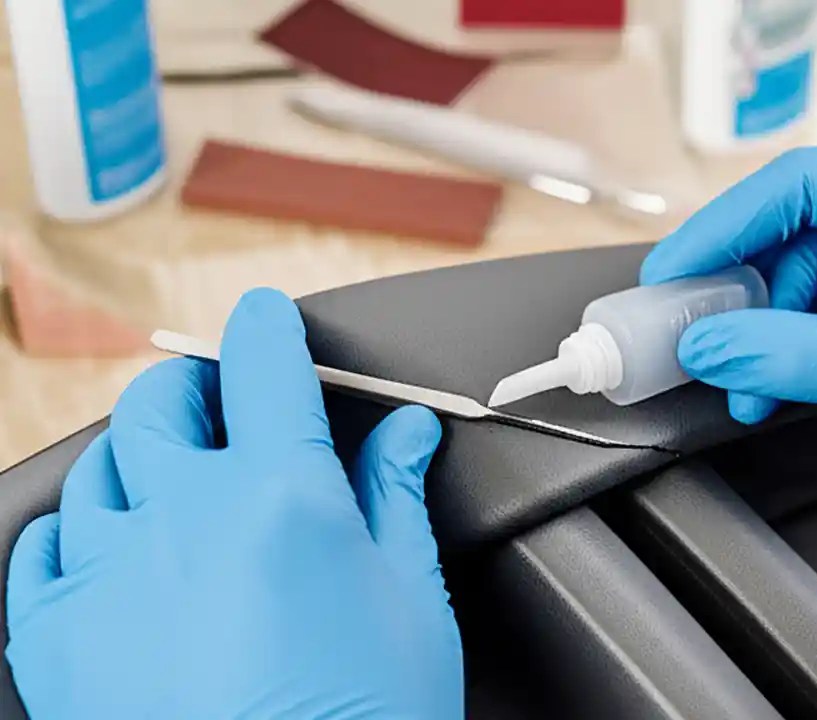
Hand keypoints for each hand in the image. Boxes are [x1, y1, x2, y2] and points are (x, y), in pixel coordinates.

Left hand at [5, 289, 461, 717]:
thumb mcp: (411, 605)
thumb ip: (394, 500)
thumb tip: (402, 436)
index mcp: (281, 497)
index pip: (263, 366)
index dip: (267, 328)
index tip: (267, 322)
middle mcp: (182, 517)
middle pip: (164, 403)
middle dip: (196, 389)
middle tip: (224, 411)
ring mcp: (108, 574)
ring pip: (101, 469)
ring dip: (140, 459)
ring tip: (176, 491)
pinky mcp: (56, 637)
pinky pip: (39, 547)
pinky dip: (75, 530)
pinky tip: (113, 551)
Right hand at [642, 147, 816, 580]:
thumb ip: (793, 354)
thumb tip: (708, 342)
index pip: (804, 186)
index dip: (727, 226)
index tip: (674, 271)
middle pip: (794, 235)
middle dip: (740, 292)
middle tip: (688, 332)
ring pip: (803, 285)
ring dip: (761, 335)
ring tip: (736, 382)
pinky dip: (788, 357)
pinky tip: (764, 389)